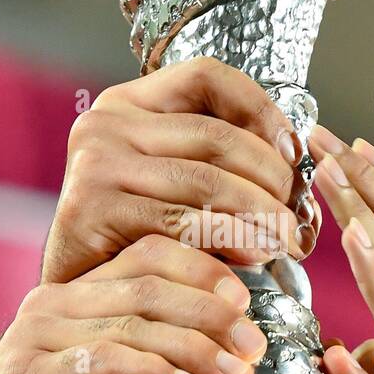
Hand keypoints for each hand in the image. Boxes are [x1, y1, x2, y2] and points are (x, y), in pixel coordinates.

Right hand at [0, 237, 265, 373]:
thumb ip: (157, 356)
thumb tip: (236, 347)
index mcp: (74, 296)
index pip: (147, 254)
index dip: (203, 271)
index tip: (247, 304)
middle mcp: (51, 304)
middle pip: (148, 284)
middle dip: (212, 313)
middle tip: (254, 347)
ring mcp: (36, 338)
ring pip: (134, 322)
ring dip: (196, 347)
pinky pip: (106, 364)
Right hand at [42, 57, 316, 281]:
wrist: (75, 296)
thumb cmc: (133, 239)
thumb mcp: (172, 184)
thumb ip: (216, 162)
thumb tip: (294, 165)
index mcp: (127, 103)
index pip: (206, 76)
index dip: (260, 106)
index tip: (294, 151)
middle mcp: (104, 124)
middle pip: (215, 135)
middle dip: (272, 177)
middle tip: (299, 215)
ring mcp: (94, 164)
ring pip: (206, 181)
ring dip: (260, 213)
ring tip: (286, 241)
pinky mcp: (90, 210)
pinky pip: (181, 223)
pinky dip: (230, 239)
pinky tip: (254, 256)